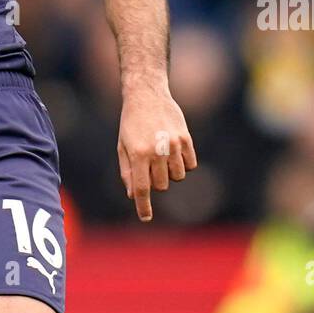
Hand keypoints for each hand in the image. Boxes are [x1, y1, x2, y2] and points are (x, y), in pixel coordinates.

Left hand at [117, 88, 196, 222]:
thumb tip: (133, 195)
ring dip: (170, 173)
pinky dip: (184, 164)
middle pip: (162, 185)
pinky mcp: (186, 138)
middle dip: (155, 182)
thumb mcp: (122, 147)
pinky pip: (191, 165)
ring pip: (178, 177)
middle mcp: (157, 151)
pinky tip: (174, 152)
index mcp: (138, 154)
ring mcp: (174, 144)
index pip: (142, 188)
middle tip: (149, 166)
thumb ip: (128, 172)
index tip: (145, 218)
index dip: (143, 206)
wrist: (147, 95)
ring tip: (161, 157)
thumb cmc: (130, 124)